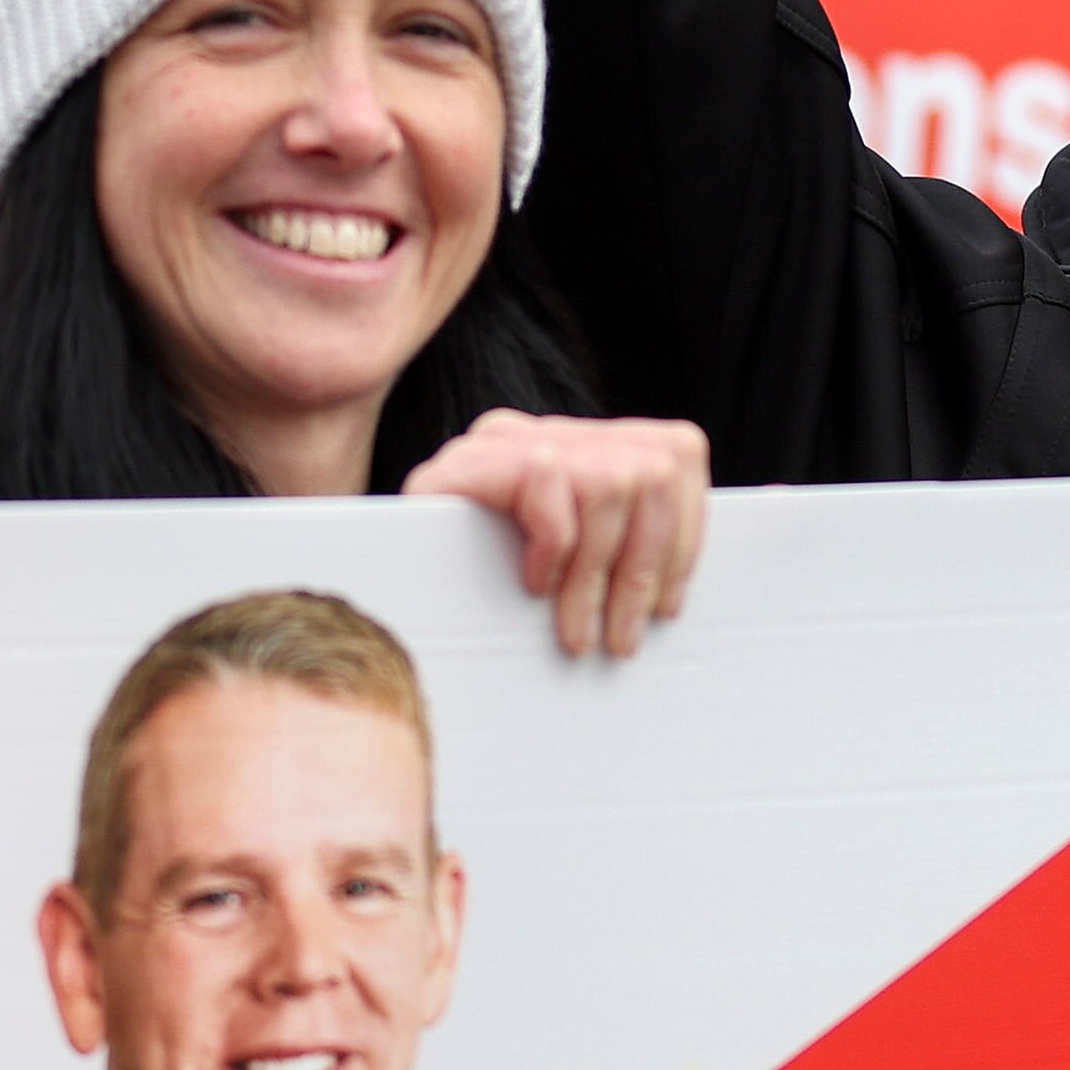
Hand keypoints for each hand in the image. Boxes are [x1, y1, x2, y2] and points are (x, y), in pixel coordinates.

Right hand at [399, 408, 711, 656]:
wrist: (382, 595)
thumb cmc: (480, 598)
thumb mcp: (569, 569)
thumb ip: (619, 552)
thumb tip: (680, 596)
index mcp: (583, 445)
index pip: (676, 453)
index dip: (687, 532)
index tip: (666, 605)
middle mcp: (548, 430)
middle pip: (654, 469)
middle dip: (646, 567)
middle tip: (619, 639)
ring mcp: (506, 438)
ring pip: (612, 479)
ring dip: (600, 575)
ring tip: (577, 633)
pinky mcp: (469, 461)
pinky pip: (547, 479)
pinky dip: (553, 542)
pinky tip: (532, 585)